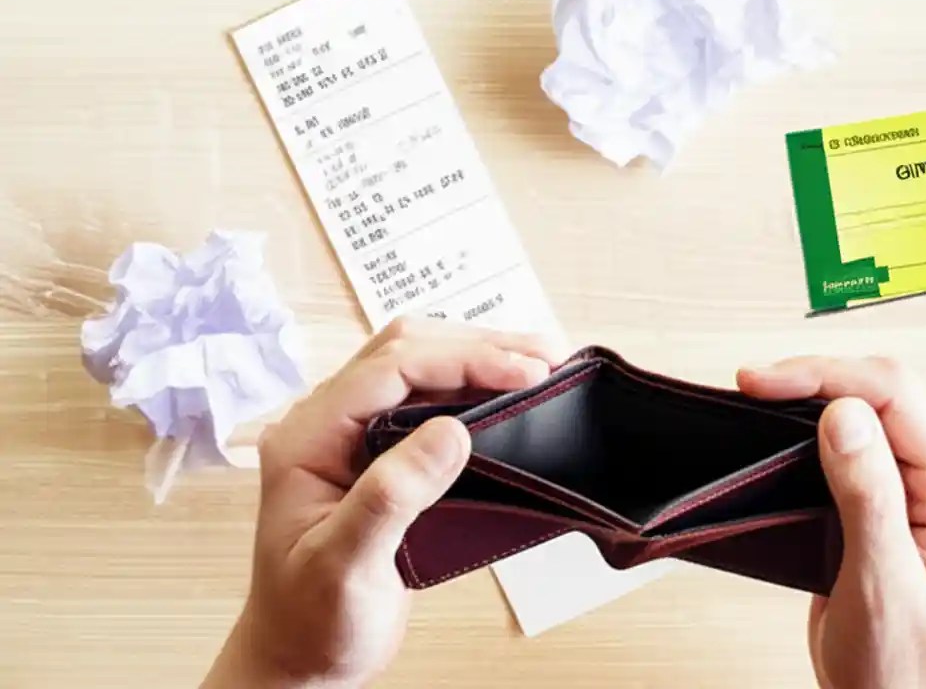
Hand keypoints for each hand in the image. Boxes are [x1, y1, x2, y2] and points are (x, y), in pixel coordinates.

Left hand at [202, 320, 567, 688]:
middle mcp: (328, 423)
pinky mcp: (384, 453)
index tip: (524, 371)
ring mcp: (355, 435)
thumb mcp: (345, 566)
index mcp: (308, 437)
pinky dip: (476, 387)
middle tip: (547, 357)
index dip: (463, 359)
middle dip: (481, 345)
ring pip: (422, 367)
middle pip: (408, 350)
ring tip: (542, 364)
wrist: (301, 660)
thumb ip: (391, 496)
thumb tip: (450, 431)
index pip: (391, 368)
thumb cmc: (310, 622)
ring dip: (481, 357)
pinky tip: (511, 392)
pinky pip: (431, 399)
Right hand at [738, 357, 925, 688]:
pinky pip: (857, 437)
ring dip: (814, 393)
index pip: (900, 399)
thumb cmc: (897, 670)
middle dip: (818, 377)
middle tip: (753, 384)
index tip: (769, 383)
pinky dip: (812, 423)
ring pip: (869, 406)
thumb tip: (843, 415)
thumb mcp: (880, 587)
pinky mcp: (890, 496)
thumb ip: (868, 497)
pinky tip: (782, 423)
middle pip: (886, 391)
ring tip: (761, 394)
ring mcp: (922, 487)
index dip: (831, 376)